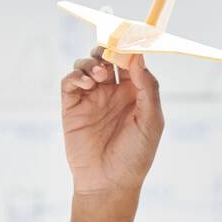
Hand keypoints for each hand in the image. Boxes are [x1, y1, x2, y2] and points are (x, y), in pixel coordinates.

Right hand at [59, 46, 163, 197]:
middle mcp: (113, 93)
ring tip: (99, 75)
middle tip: (109, 53)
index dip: (130, 48)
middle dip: (107, 50)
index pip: (131, 62)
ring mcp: (91, 99)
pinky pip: (70, 82)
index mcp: (135, 94)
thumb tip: (139, 57)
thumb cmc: (135, 156)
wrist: (109, 183)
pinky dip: (76, 75)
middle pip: (107, 58)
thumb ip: (148, 88)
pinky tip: (87, 83)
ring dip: (91, 62)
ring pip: (87, 66)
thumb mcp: (151, 121)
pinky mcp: (72, 108)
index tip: (130, 37)